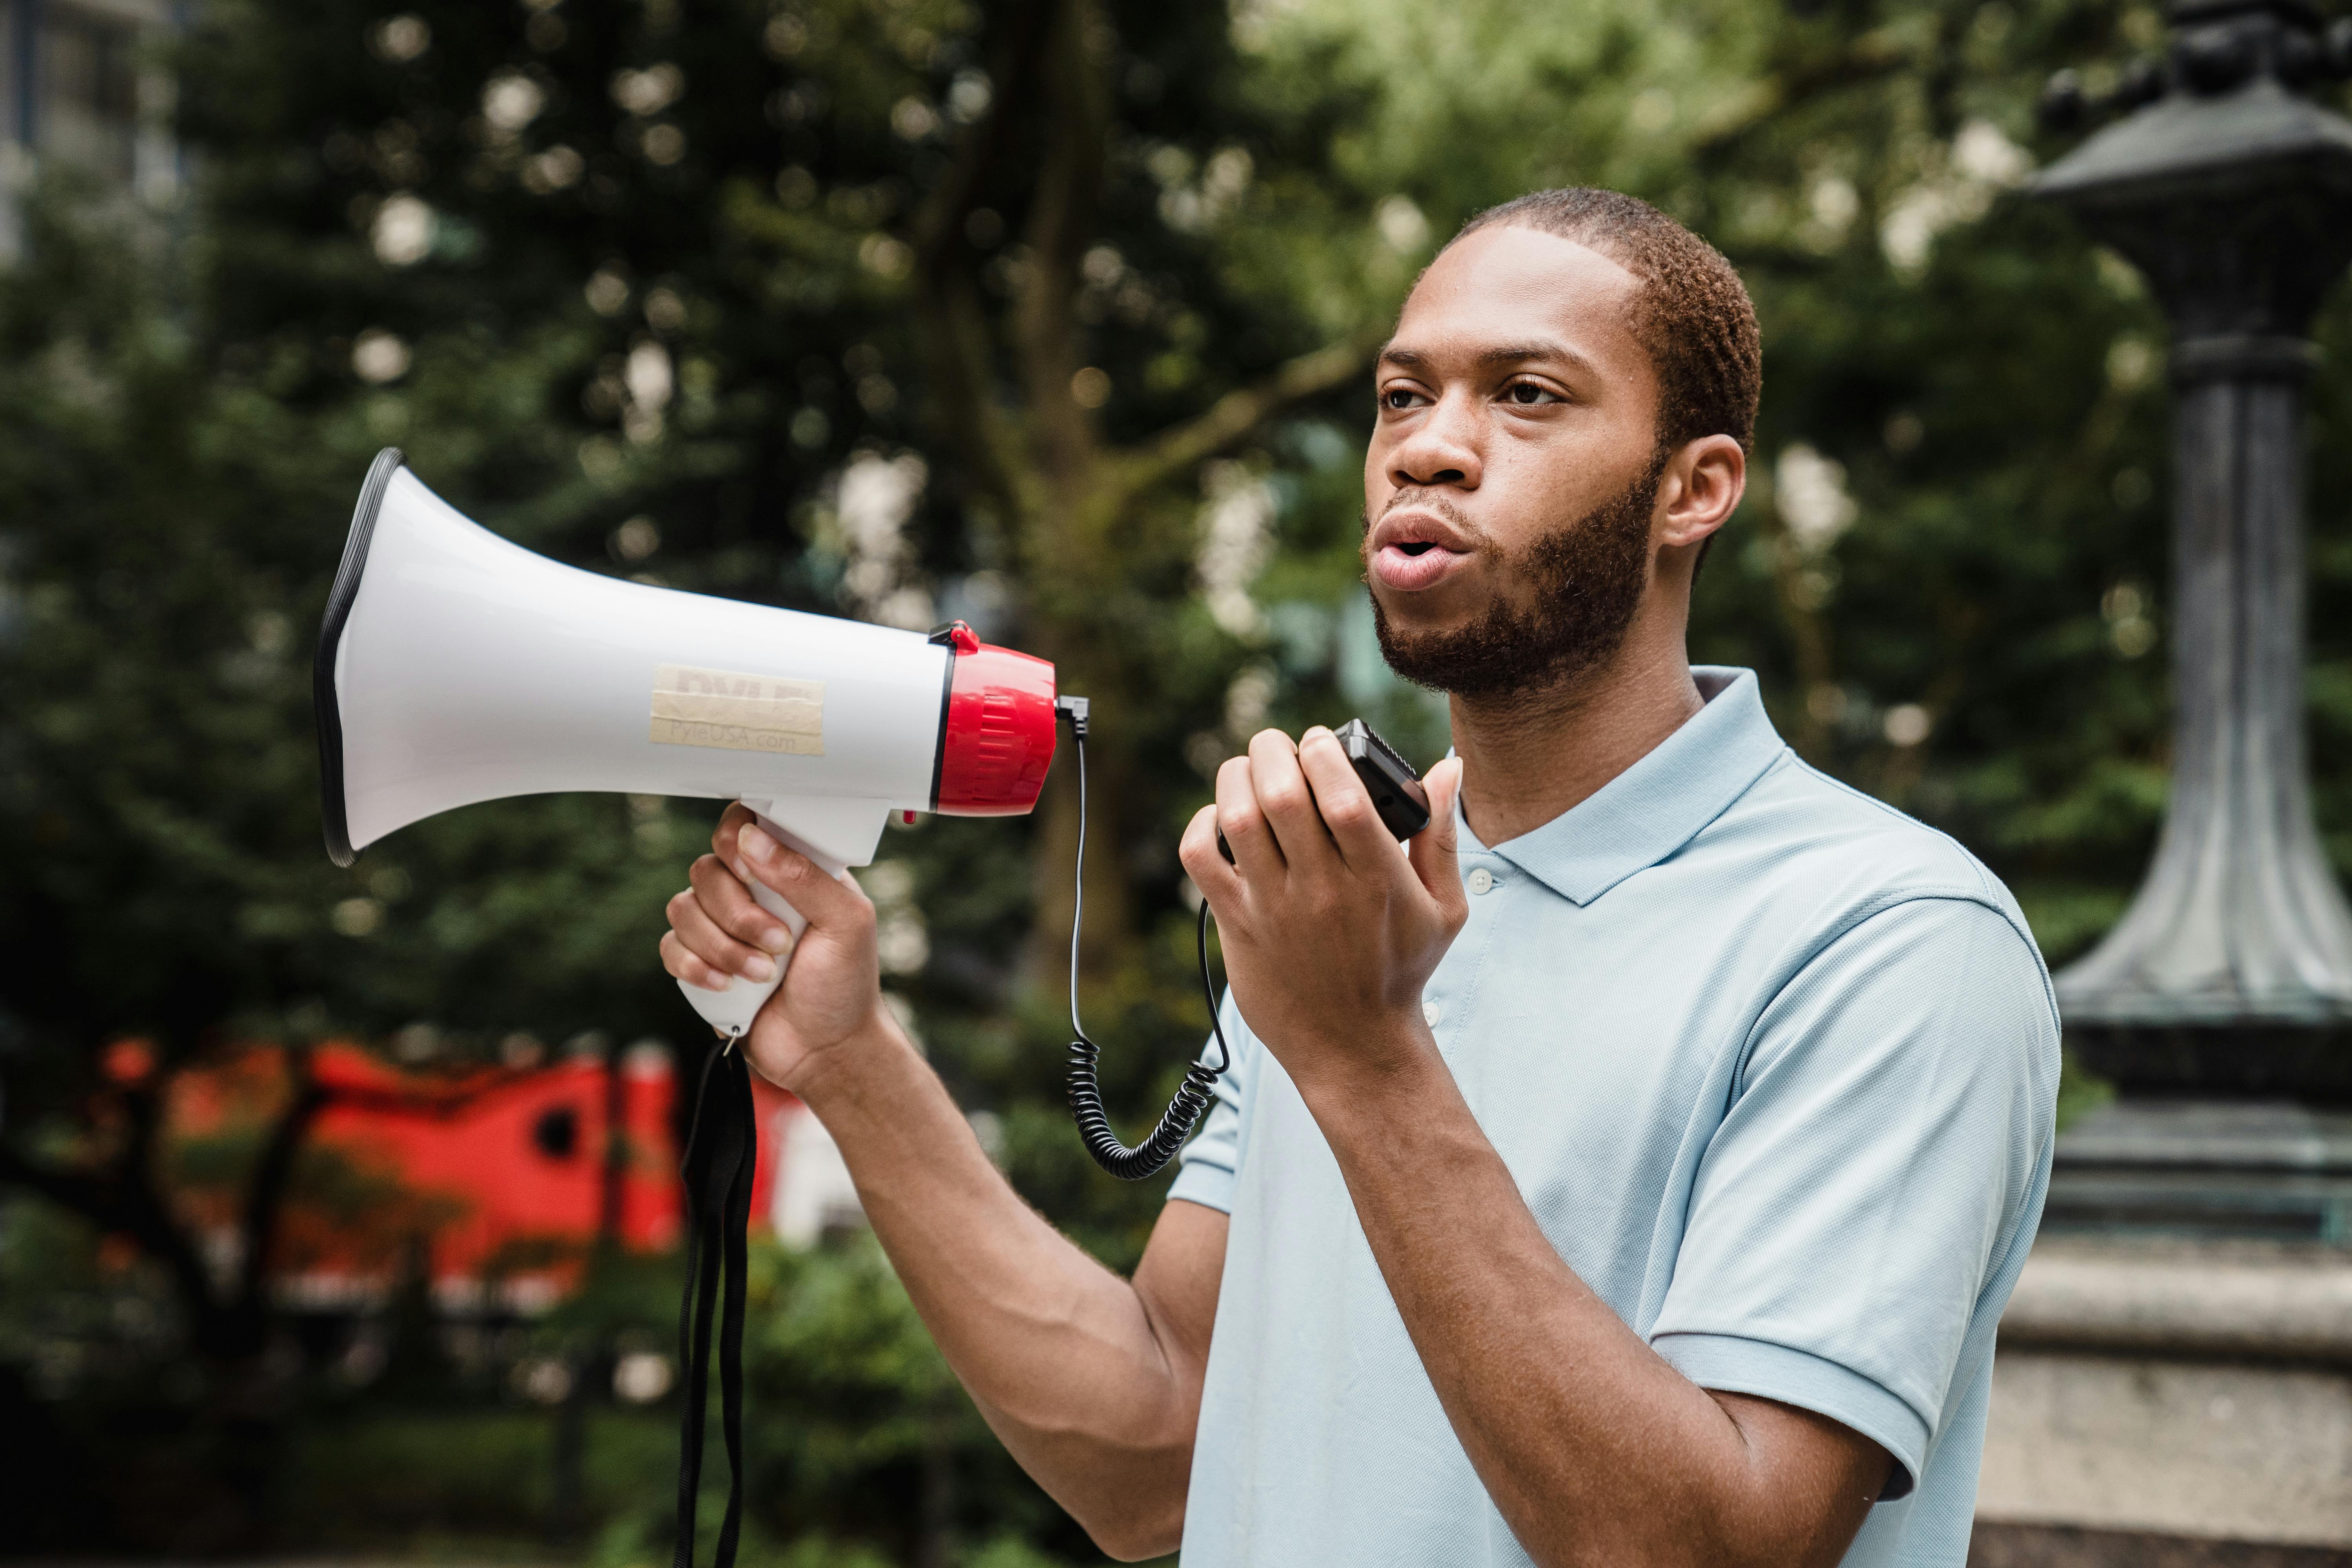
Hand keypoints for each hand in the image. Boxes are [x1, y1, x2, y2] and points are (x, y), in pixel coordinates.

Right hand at [658, 803, 886, 1091]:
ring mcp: (721, 927)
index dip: (734, 841)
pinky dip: (696, 967)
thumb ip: (804, 875)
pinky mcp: (700, 963)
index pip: (742, 826)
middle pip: (705, 870)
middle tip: (779, 944)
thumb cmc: (845, 984)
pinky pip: (670, 947)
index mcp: (787, 869)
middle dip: (738, 913)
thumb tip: (751, 836)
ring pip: (682, 908)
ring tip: (763, 974)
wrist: (826, 1050)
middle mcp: (750, 891)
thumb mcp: (845, 923)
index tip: (751, 872)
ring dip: (723, 946)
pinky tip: (728, 985)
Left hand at [1177, 727, 1466, 1097]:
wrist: (1354, 1047)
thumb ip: (1441, 836)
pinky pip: (1200, 860)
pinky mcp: (1237, 925)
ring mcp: (1273, 908)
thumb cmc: (1400, 972)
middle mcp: (1321, 891)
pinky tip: (1221, 818)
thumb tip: (1446, 768)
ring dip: (1237, 777)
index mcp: (1376, 879)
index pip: (1342, 796)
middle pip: (1281, 794)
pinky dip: (1201, 826)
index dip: (1323, 752)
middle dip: (1273, 750)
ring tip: (1250, 770)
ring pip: (1238, 818)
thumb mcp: (1443, 908)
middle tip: (1278, 746)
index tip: (1319, 741)